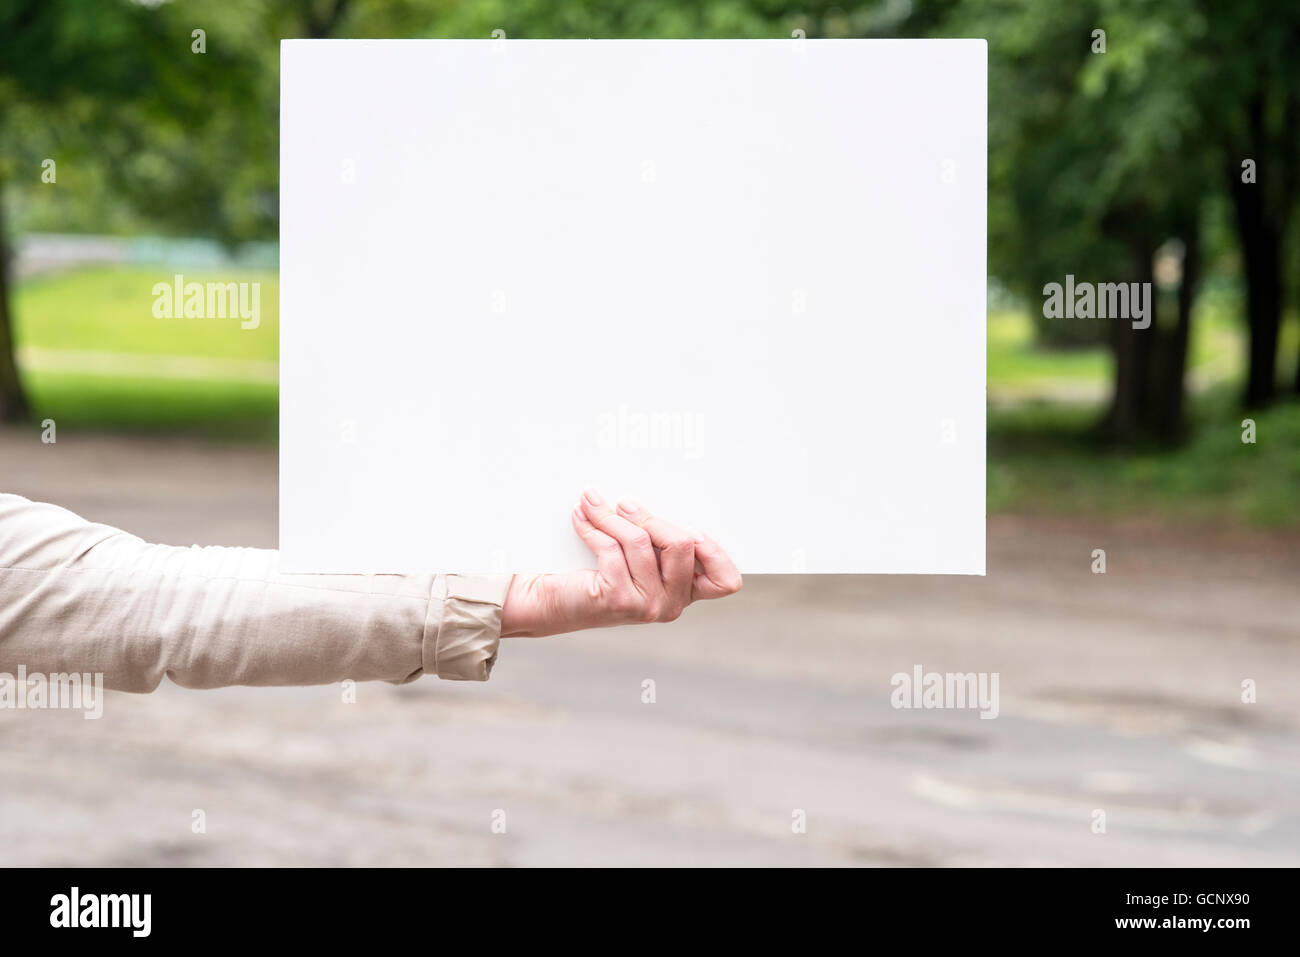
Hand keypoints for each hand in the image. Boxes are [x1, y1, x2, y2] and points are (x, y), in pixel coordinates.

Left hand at [500, 488, 741, 637]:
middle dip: (650, 517)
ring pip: (642, 541)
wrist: (552, 602)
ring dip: (613, 515)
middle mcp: (671, 605)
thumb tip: (650, 501)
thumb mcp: (637, 558)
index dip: (713, 551)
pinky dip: (594, 526)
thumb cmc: (595, 574)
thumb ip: (657, 540)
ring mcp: (647, 606)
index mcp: (684, 593)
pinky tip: (581, 516)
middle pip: (682, 545)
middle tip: (626, 504)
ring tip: (594, 502)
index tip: (688, 529)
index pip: (725, 581)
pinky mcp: (618, 600)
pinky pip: (612, 548)